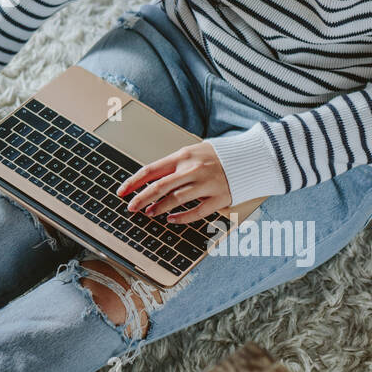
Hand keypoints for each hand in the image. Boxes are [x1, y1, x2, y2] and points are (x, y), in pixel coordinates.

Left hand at [115, 141, 231, 225]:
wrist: (250, 158)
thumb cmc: (217, 156)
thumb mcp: (193, 152)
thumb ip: (174, 164)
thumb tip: (149, 178)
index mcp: (183, 155)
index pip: (151, 169)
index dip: (134, 181)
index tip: (122, 191)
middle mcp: (193, 169)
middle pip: (159, 186)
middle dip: (141, 198)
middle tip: (131, 208)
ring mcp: (206, 184)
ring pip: (175, 199)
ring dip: (159, 208)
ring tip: (149, 213)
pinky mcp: (219, 198)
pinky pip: (196, 212)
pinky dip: (181, 218)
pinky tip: (171, 220)